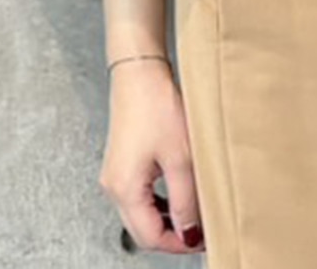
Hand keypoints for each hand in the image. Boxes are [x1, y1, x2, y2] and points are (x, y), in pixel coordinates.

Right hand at [99, 58, 205, 255]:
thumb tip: (189, 233)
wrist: (140, 72)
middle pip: (141, 230)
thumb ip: (186, 200)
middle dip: (172, 235)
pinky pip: (138, 195)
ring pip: (140, 213)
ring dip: (166, 219)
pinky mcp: (121, 162)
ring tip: (194, 212)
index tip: (204, 240)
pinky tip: (178, 193)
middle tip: (202, 230)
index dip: (178, 244)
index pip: (149, 237)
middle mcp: (113, 186)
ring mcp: (115, 174)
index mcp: (124, 189)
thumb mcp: (181, 158)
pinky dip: (158, 202)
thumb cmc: (157, 107)